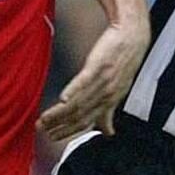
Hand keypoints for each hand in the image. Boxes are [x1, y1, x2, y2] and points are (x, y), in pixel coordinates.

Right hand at [40, 19, 149, 141]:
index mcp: (109, 102)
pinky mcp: (98, 65)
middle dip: (59, 126)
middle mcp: (106, 95)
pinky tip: (62, 99)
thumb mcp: (119, 91)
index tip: (53, 137)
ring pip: (78, 102)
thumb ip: (109, 113)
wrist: (133, 37)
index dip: (68, 132)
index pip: (86, 122)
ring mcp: (102, 80)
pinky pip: (84, 81)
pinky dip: (73, 91)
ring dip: (59, 113)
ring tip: (43, 118)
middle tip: (41, 130)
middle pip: (79, 115)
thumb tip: (108, 132)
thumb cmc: (124, 62)